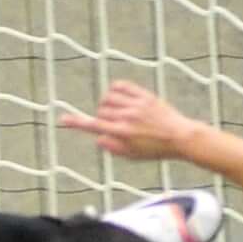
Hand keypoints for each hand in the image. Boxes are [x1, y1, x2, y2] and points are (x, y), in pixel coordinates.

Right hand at [58, 81, 201, 164]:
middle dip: (101, 118)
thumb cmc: (157, 149)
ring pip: (108, 97)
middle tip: (113, 125)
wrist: (181, 136)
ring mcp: (136, 104)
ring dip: (106, 104)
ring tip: (116, 111)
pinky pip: (121, 85)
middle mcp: (127, 117)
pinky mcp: (144, 95)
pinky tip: (117, 95)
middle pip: (100, 111)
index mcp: (122, 133)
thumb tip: (98, 138)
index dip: (76, 123)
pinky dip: (114, 89)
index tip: (62, 119)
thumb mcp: (133, 155)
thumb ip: (113, 147)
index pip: (93, 126)